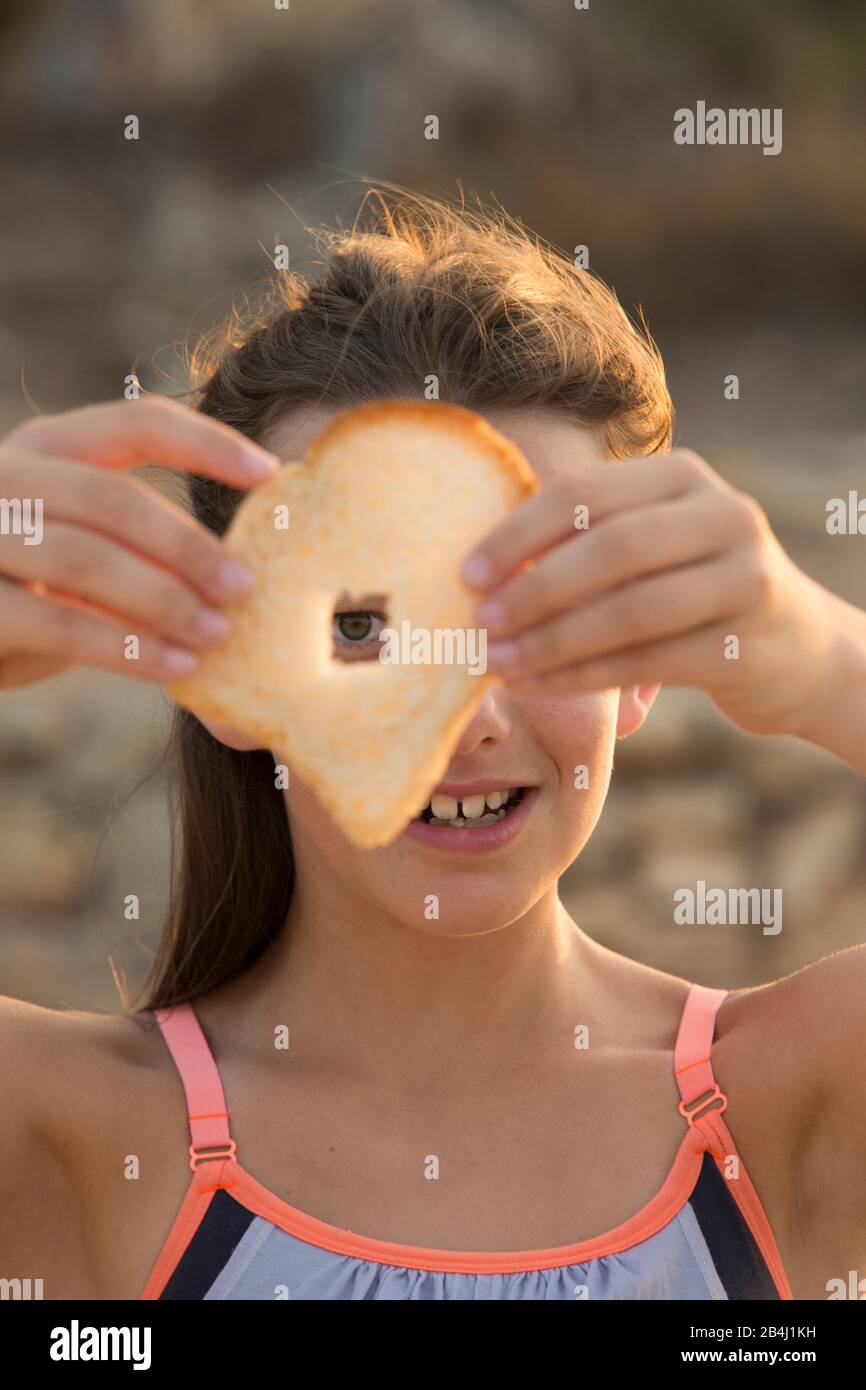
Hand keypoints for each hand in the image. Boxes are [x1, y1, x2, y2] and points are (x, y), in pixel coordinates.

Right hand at [0, 396, 277, 690]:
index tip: (270, 474)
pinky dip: (125, 649)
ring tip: (216, 635)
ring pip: (85, 560)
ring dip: (163, 601)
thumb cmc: (32, 597)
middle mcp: (3, 477)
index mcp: (45, 448)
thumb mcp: (83, 557)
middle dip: (187, 547)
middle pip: (111, 497)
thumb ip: (140, 549)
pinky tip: (174, 669)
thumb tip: (240, 573)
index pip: (135, 422)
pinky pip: (58, 623)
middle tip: (244, 588)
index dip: (207, 443)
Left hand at [462, 448, 849, 739]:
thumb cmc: (689, 592)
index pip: (585, 493)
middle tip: (478, 625)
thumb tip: (477, 571)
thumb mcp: (651, 546)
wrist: (797, 651)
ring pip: (629, 611)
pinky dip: (583, 676)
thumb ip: (583, 541)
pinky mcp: (746, 645)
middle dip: (533, 589)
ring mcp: (745, 579)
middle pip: (610, 548)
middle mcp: (723, 515)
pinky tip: (537, 686)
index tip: (465, 574)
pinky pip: (647, 662)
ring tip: (497, 664)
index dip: (518, 533)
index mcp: (683, 476)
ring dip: (551, 641)